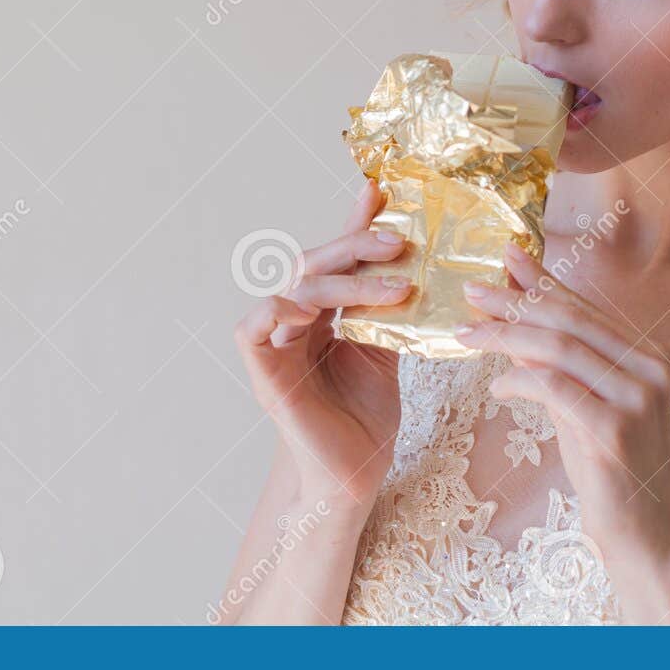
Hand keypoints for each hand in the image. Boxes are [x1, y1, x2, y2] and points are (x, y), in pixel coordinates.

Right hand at [233, 180, 410, 509]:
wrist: (354, 478)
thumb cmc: (365, 420)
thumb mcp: (388, 354)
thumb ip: (390, 312)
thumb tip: (414, 267)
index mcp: (322, 316)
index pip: (337, 260)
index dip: (354, 224)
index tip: (380, 191)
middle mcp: (295, 323)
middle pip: (315, 265)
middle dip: (355, 245)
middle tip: (399, 241)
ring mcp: (276, 345)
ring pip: (297, 289)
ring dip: (344, 280)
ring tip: (393, 286)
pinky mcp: (264, 373)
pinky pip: (255, 328)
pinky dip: (278, 309)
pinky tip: (310, 308)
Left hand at [457, 243, 669, 621]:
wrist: (642, 533)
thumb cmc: (609, 467)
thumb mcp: (581, 403)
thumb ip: (554, 357)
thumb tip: (516, 308)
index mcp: (648, 355)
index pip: (583, 307)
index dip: (541, 281)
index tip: (503, 258)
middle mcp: (651, 369)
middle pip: (569, 319)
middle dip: (514, 300)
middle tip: (472, 289)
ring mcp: (638, 399)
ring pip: (560, 348)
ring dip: (506, 335)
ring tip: (468, 334)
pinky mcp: (616, 430)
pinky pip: (555, 389)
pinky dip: (520, 380)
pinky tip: (496, 385)